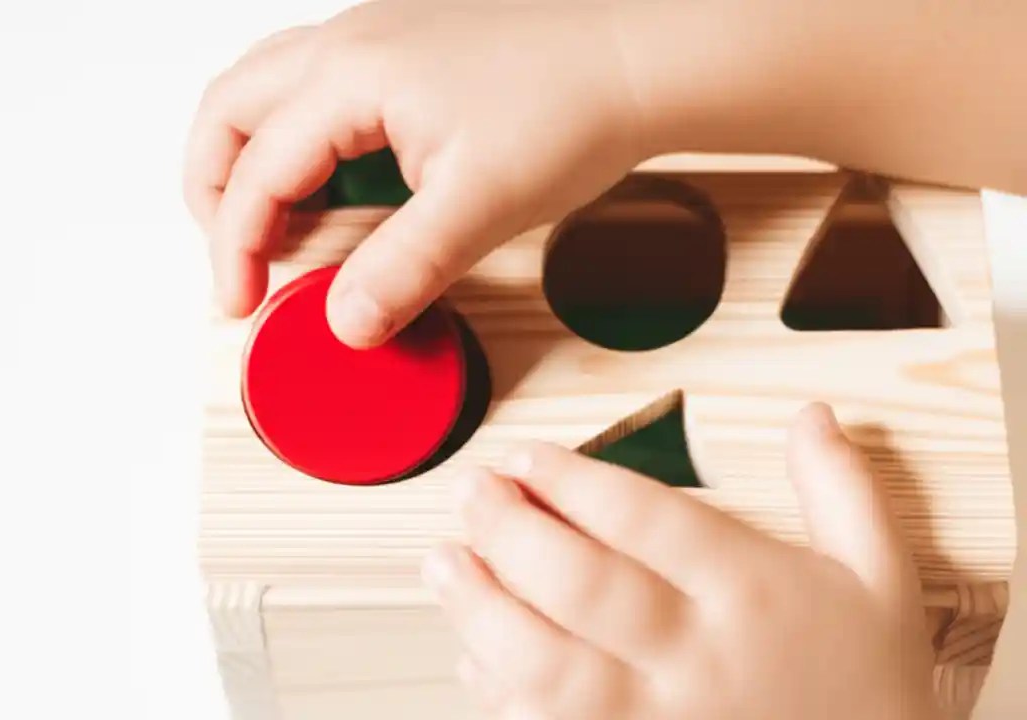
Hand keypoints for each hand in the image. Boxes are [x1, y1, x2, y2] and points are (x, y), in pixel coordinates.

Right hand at [183, 0, 651, 347]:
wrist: (639, 50)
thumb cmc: (574, 103)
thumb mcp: (481, 205)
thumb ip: (403, 271)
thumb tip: (345, 325)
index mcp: (350, 77)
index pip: (257, 171)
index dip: (236, 249)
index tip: (242, 305)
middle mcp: (348, 43)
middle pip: (229, 110)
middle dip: (212, 190)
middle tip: (234, 261)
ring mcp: (373, 35)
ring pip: (263, 87)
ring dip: (245, 155)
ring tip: (267, 223)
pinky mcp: (401, 43)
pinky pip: (310, 82)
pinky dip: (291, 135)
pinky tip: (329, 179)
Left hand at [422, 402, 941, 719]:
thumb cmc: (865, 686)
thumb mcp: (879, 577)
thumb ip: (843, 490)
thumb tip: (814, 416)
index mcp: (752, 593)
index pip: (647, 521)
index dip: (573, 480)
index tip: (526, 456)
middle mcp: (698, 657)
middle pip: (583, 586)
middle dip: (509, 531)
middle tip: (471, 492)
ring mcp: (658, 719)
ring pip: (549, 665)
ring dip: (482, 609)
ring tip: (443, 562)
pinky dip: (500, 692)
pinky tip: (472, 655)